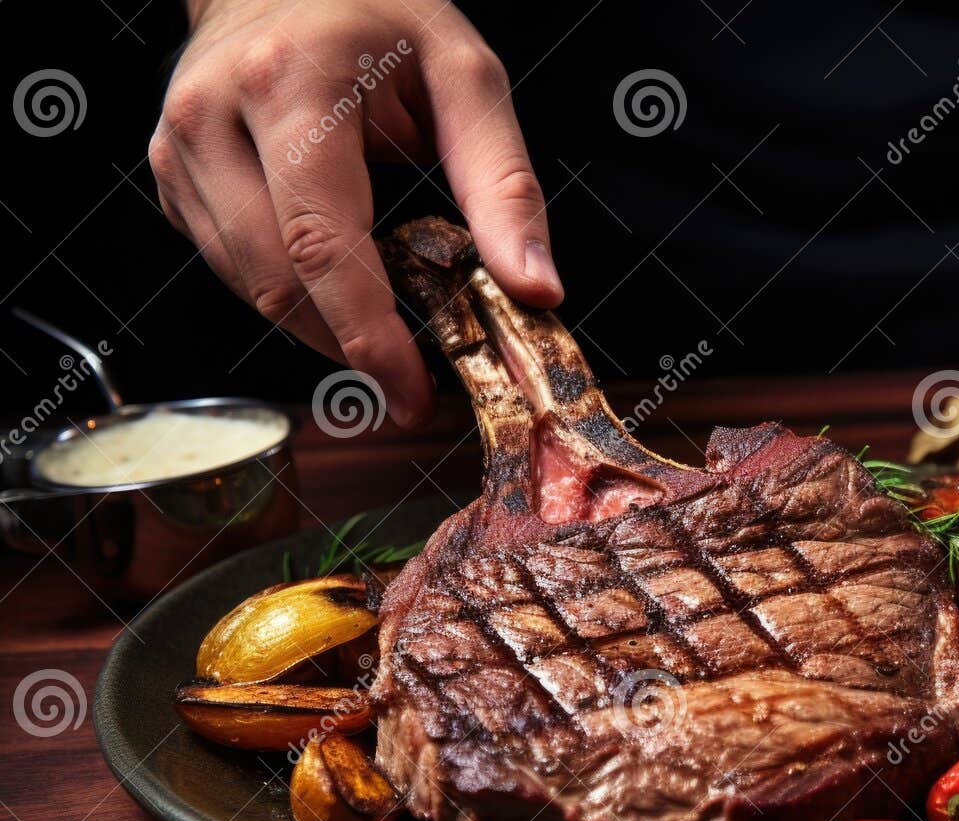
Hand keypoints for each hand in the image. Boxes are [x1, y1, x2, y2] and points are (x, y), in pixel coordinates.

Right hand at [150, 0, 562, 426]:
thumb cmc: (379, 17)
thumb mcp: (466, 78)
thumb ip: (504, 186)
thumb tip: (535, 287)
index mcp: (290, 86)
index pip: (323, 243)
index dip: (368, 336)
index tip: (412, 393)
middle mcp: (215, 116)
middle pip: (277, 279)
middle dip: (348, 347)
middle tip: (409, 383)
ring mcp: (179, 147)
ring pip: (247, 285)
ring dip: (319, 326)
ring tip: (383, 325)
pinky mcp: (171, 175)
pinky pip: (230, 266)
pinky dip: (288, 293)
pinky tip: (333, 279)